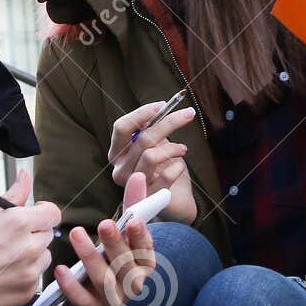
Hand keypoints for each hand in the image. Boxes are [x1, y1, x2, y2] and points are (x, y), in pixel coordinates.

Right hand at [0, 167, 59, 305]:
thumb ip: (11, 196)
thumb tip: (24, 177)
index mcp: (17, 224)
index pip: (52, 213)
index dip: (42, 212)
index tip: (34, 215)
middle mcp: (28, 248)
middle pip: (47, 235)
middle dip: (32, 234)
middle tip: (6, 240)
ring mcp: (29, 273)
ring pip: (43, 258)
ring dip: (30, 256)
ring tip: (1, 260)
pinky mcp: (26, 293)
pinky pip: (34, 279)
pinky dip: (22, 277)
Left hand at [54, 172, 157, 305]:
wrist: (91, 294)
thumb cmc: (112, 257)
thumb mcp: (122, 232)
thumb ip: (132, 204)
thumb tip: (138, 175)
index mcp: (143, 264)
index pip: (146, 251)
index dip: (141, 236)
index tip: (133, 220)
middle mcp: (132, 284)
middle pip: (126, 265)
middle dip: (115, 243)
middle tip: (104, 223)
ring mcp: (113, 299)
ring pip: (105, 281)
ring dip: (90, 257)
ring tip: (76, 233)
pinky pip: (83, 301)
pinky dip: (72, 286)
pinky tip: (60, 270)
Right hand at [109, 101, 196, 223]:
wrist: (175, 201)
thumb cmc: (164, 170)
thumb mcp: (157, 145)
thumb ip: (152, 130)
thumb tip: (162, 108)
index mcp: (117, 153)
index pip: (121, 127)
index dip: (142, 114)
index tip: (163, 105)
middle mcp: (120, 169)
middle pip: (141, 139)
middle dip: (168, 123)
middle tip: (188, 115)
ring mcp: (132, 186)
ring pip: (151, 156)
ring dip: (173, 148)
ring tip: (183, 148)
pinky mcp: (149, 198)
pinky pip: (164, 176)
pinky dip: (176, 168)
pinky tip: (180, 167)